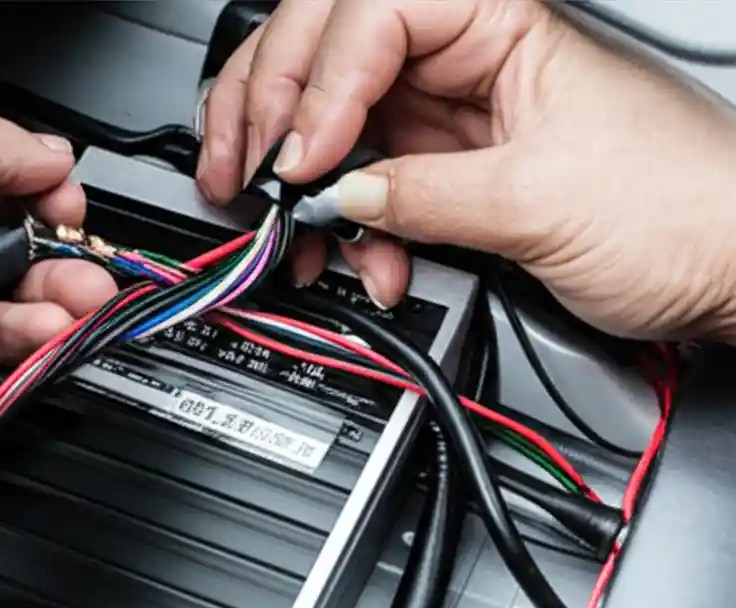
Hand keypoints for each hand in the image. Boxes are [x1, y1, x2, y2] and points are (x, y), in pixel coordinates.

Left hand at [0, 90, 116, 395]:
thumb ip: (15, 147)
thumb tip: (55, 155)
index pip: (5, 173)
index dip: (47, 191)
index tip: (68, 208)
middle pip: (11, 240)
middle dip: (59, 255)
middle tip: (91, 269)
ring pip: (2, 295)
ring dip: (51, 299)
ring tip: (82, 305)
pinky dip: (19, 335)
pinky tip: (46, 329)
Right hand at [197, 0, 735, 339]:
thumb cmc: (691, 210)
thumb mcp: (540, 202)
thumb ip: (420, 194)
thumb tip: (336, 195)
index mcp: (500, 22)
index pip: (370, 19)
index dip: (320, 85)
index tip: (301, 159)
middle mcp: (463, 57)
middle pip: (325, 53)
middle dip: (269, 112)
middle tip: (242, 172)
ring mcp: (446, 115)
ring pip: (330, 121)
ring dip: (293, 180)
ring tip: (281, 228)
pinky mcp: (442, 170)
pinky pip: (362, 183)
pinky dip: (340, 225)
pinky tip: (352, 257)